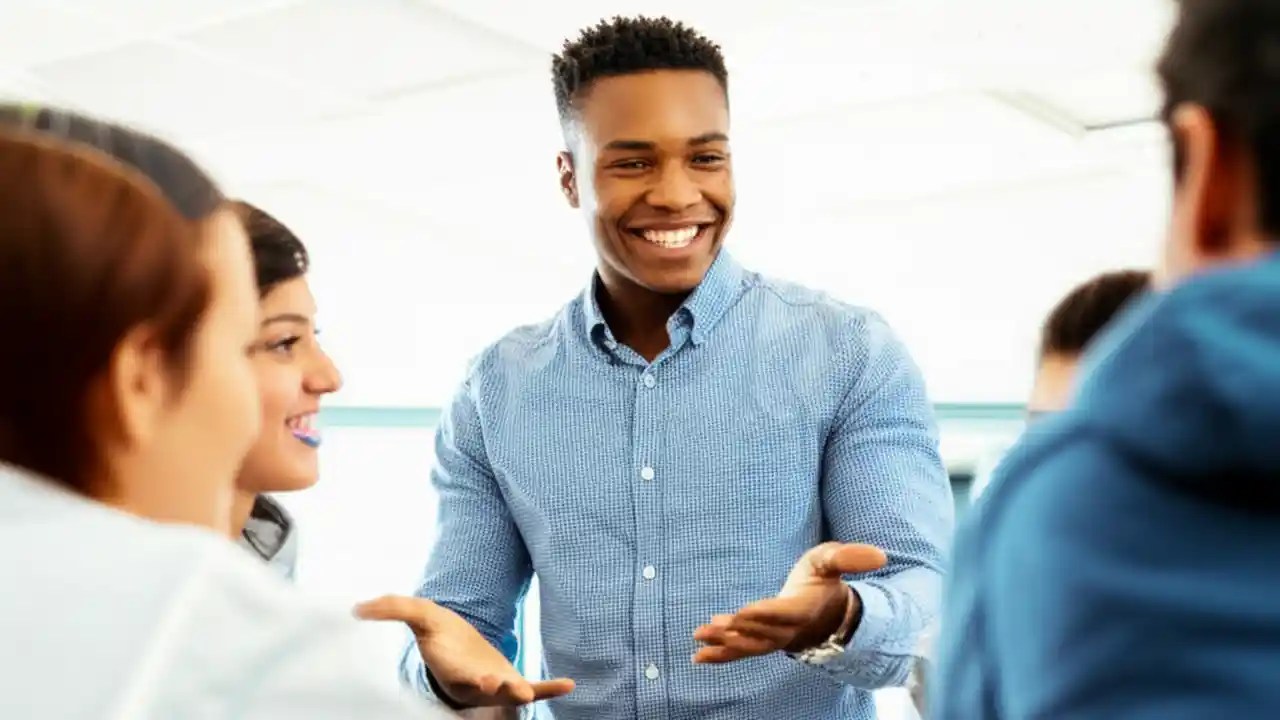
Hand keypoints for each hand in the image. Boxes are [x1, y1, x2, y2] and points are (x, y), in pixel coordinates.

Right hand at [355, 595, 574, 707]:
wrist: (458, 647)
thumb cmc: (438, 634)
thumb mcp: (419, 615)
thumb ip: (392, 609)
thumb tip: (356, 607)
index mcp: (451, 670)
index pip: (460, 678)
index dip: (471, 679)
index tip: (484, 679)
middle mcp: (474, 684)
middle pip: (488, 693)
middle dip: (500, 692)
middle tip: (517, 692)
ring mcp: (497, 686)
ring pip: (511, 695)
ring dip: (523, 694)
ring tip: (534, 693)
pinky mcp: (516, 681)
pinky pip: (536, 686)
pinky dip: (551, 688)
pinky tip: (570, 684)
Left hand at [692, 542, 886, 663]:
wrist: (828, 610)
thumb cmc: (826, 580)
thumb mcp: (834, 561)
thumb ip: (850, 557)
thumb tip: (879, 555)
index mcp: (805, 608)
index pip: (783, 613)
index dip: (764, 613)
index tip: (742, 613)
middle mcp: (789, 629)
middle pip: (761, 632)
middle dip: (736, 630)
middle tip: (711, 625)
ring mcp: (775, 639)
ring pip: (749, 645)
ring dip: (724, 643)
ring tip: (699, 637)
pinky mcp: (764, 642)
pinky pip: (742, 652)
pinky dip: (721, 655)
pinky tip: (697, 656)